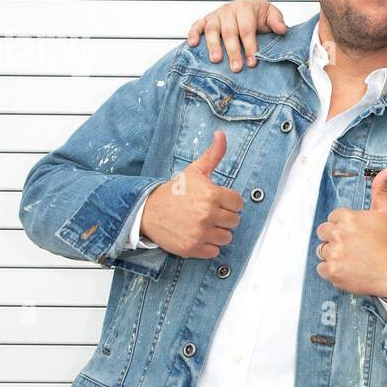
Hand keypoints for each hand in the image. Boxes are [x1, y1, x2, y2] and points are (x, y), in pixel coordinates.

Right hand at [139, 130, 243, 258]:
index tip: (217, 201)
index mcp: (212, 195)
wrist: (148, 211)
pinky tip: (198, 235)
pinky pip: (214, 251)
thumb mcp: (195, 171)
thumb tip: (221, 134)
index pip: (238, 204)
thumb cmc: (174, 191)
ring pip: (227, 237)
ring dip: (218, 232)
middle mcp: (207, 215)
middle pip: (234, 221)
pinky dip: (208, 246)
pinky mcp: (193, 248)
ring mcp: (200, 233)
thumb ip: (213, 155)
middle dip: (224, 217)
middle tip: (208, 212)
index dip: (229, 202)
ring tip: (203, 223)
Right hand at [186, 0, 288, 72]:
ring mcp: (216, 15)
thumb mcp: (271, 14)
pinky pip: (197, 25)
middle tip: (236, 68)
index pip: (246, 29)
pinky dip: (193, 34)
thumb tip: (282, 30)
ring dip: (213, 45)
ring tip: (216, 60)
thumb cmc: (259, 14)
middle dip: (233, 51)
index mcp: (245, 8)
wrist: (248, 6)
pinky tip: (192, 44)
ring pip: (212, 30)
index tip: (252, 62)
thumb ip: (277, 21)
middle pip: (229, 32)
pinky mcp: (206, 20)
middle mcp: (229, 10)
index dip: (249, 46)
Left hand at [314, 167, 386, 296]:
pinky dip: (332, 271)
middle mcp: (338, 234)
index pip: (333, 218)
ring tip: (351, 259)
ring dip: (333, 255)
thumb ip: (381, 190)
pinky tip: (347, 270)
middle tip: (352, 247)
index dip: (344, 226)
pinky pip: (322, 269)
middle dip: (334, 238)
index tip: (355, 234)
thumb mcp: (386, 213)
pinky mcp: (332, 271)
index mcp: (348, 217)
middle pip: (323, 232)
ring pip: (322, 250)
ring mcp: (334, 253)